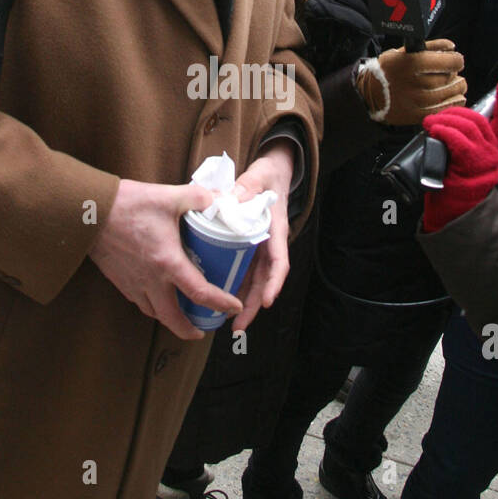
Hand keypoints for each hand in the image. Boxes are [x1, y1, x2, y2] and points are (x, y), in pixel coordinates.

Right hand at [89, 178, 242, 340]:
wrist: (88, 212)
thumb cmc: (127, 204)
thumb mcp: (168, 196)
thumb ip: (198, 198)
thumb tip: (219, 199)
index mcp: (168, 262)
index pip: (199, 292)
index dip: (220, 303)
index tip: (233, 307)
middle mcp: (151, 280)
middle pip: (172, 318)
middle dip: (188, 330)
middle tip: (200, 332)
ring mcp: (133, 283)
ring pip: (153, 312)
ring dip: (169, 319)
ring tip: (180, 317)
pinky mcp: (119, 280)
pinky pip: (139, 301)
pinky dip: (151, 306)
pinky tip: (156, 298)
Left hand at [230, 143, 294, 332]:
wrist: (271, 173)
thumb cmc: (267, 176)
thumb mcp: (258, 177)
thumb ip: (247, 187)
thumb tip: (234, 200)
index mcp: (275, 230)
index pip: (278, 262)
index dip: (273, 283)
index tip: (267, 302)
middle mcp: (268, 244)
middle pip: (264, 280)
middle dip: (254, 304)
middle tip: (239, 325)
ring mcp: (258, 247)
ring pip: (253, 280)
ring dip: (243, 302)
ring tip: (229, 322)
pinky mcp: (247, 247)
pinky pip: (241, 269)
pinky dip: (234, 285)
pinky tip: (219, 299)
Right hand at [356, 39, 466, 124]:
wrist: (370, 92)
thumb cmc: (390, 69)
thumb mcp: (405, 52)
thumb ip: (430, 46)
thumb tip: (452, 46)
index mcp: (412, 63)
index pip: (449, 62)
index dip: (457, 60)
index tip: (457, 60)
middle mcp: (414, 82)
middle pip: (449, 78)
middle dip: (455, 74)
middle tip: (452, 73)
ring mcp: (415, 100)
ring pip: (449, 94)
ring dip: (457, 88)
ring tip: (455, 84)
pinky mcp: (415, 115)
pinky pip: (442, 109)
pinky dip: (453, 103)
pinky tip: (454, 97)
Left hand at [421, 78, 497, 231]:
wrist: (456, 210)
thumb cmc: (454, 183)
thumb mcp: (461, 158)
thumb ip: (462, 140)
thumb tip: (446, 121)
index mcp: (492, 146)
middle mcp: (492, 150)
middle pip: (477, 119)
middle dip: (454, 113)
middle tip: (435, 118)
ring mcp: (484, 157)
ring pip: (467, 126)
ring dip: (445, 121)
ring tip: (430, 123)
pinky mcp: (472, 163)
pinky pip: (458, 140)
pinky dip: (445, 131)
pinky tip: (435, 131)